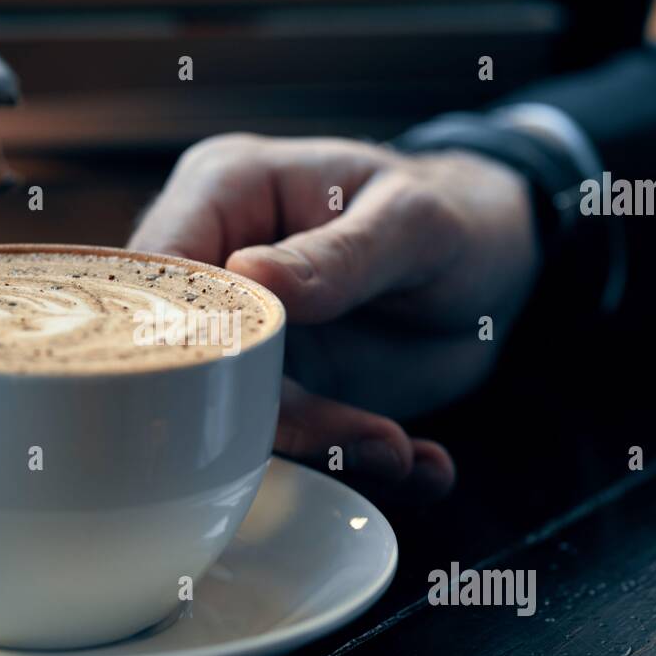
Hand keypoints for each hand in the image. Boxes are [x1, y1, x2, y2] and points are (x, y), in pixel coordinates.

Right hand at [129, 133, 540, 500]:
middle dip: (262, 408)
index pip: (158, 267)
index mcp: (226, 193)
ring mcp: (246, 333)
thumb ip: (341, 254)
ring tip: (397, 452)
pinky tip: (418, 462)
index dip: (180, 332)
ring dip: (318, 444)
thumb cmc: (450, 211)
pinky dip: (353, 462)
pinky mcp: (281, 387)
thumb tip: (248, 276)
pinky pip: (290, 438)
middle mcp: (219, 263)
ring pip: (233, 408)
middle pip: (185, 349)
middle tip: (356, 434)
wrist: (496, 262)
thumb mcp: (414, 223)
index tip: (241, 383)